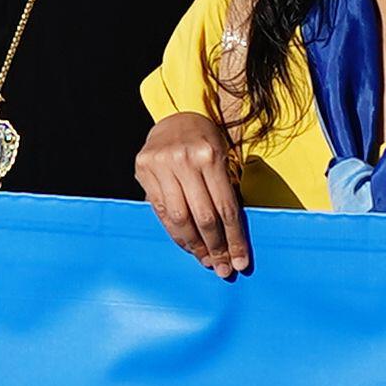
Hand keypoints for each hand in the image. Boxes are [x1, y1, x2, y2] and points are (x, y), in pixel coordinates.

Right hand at [136, 113, 251, 277]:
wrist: (177, 117)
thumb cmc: (207, 141)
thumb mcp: (224, 157)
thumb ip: (225, 191)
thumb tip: (233, 238)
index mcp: (210, 156)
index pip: (226, 208)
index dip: (234, 239)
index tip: (241, 261)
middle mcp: (185, 160)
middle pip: (203, 217)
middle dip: (216, 247)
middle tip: (223, 268)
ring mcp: (161, 165)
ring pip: (180, 218)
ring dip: (195, 245)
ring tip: (206, 260)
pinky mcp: (144, 170)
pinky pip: (161, 212)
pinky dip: (175, 232)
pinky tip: (187, 244)